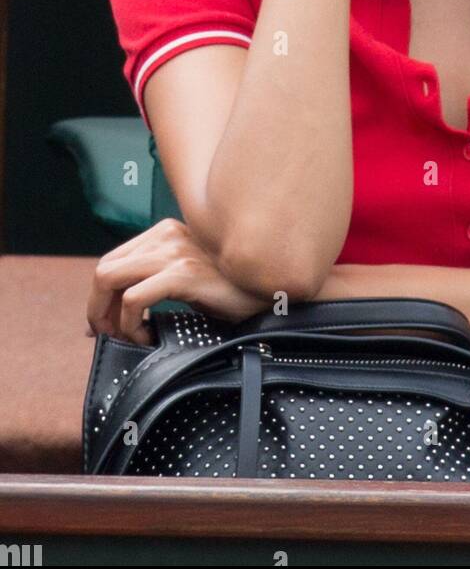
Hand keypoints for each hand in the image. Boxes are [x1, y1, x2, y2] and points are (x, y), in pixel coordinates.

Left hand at [86, 219, 271, 344]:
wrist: (272, 293)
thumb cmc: (231, 291)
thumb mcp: (187, 278)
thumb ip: (155, 281)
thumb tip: (112, 313)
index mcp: (166, 232)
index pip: (112, 261)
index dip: (100, 297)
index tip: (105, 326)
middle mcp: (167, 234)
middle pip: (104, 269)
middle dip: (98, 308)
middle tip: (110, 337)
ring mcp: (175, 251)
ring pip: (109, 279)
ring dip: (110, 317)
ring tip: (129, 337)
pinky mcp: (184, 272)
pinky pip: (134, 299)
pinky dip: (130, 323)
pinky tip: (148, 336)